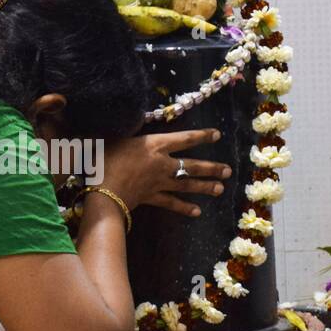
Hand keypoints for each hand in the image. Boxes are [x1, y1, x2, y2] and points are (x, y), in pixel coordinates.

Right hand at [100, 128, 229, 216]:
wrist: (102, 190)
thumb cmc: (103, 160)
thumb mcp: (114, 138)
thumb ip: (126, 131)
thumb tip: (127, 119)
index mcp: (155, 145)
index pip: (184, 139)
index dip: (202, 136)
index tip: (217, 135)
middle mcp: (162, 163)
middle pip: (192, 165)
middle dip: (211, 168)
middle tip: (228, 171)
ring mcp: (158, 182)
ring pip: (186, 184)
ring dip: (204, 187)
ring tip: (220, 189)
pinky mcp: (151, 197)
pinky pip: (171, 203)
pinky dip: (184, 207)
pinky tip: (197, 211)